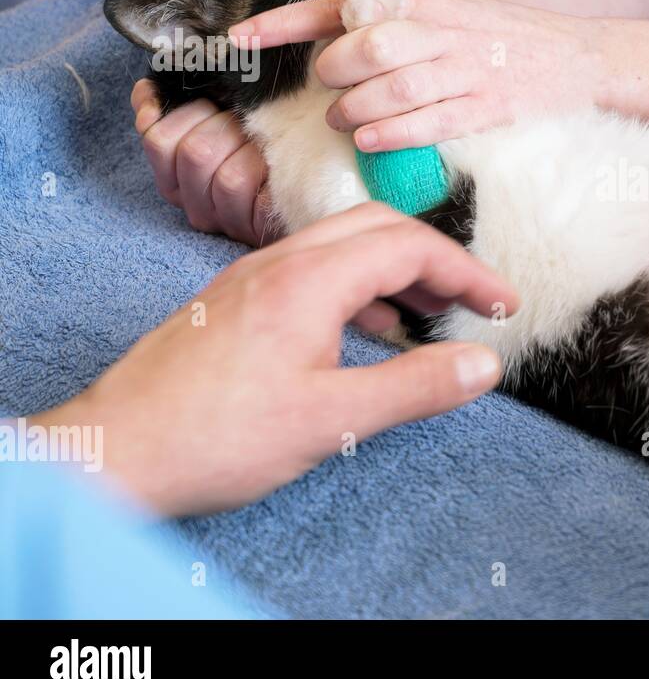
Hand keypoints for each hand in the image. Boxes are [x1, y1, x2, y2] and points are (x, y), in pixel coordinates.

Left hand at [30, 203, 519, 515]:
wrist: (114, 450)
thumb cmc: (214, 436)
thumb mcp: (330, 418)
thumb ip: (414, 386)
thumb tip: (483, 364)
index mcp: (309, 280)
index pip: (409, 246)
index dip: (467, 271)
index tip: (503, 303)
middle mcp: (279, 263)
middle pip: (378, 227)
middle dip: (435, 258)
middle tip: (474, 300)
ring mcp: (251, 278)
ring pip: (341, 245)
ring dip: (394, 267)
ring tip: (428, 315)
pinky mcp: (235, 301)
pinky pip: (311, 269)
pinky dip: (356, 286)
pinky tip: (363, 330)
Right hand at [131, 79, 275, 245]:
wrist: (315, 171)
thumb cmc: (263, 137)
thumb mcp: (216, 113)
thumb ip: (175, 103)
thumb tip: (147, 92)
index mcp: (174, 175)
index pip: (157, 138)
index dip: (186, 112)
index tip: (211, 105)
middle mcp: (192, 202)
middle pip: (192, 151)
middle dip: (225, 127)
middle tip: (244, 126)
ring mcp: (223, 219)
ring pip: (221, 172)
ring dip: (248, 146)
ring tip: (263, 146)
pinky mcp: (254, 227)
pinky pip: (239, 185)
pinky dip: (260, 165)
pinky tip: (274, 165)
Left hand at [227, 0, 602, 151]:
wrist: (585, 61)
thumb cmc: (510, 44)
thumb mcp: (456, 17)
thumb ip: (403, 26)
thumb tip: (342, 40)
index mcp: (426, 5)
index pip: (344, 5)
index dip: (287, 22)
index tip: (241, 38)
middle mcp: (442, 31)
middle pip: (365, 44)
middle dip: (334, 72)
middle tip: (332, 92)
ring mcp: (467, 70)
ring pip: (391, 85)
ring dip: (357, 109)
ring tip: (348, 123)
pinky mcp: (489, 107)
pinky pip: (428, 122)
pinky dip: (392, 134)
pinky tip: (373, 142)